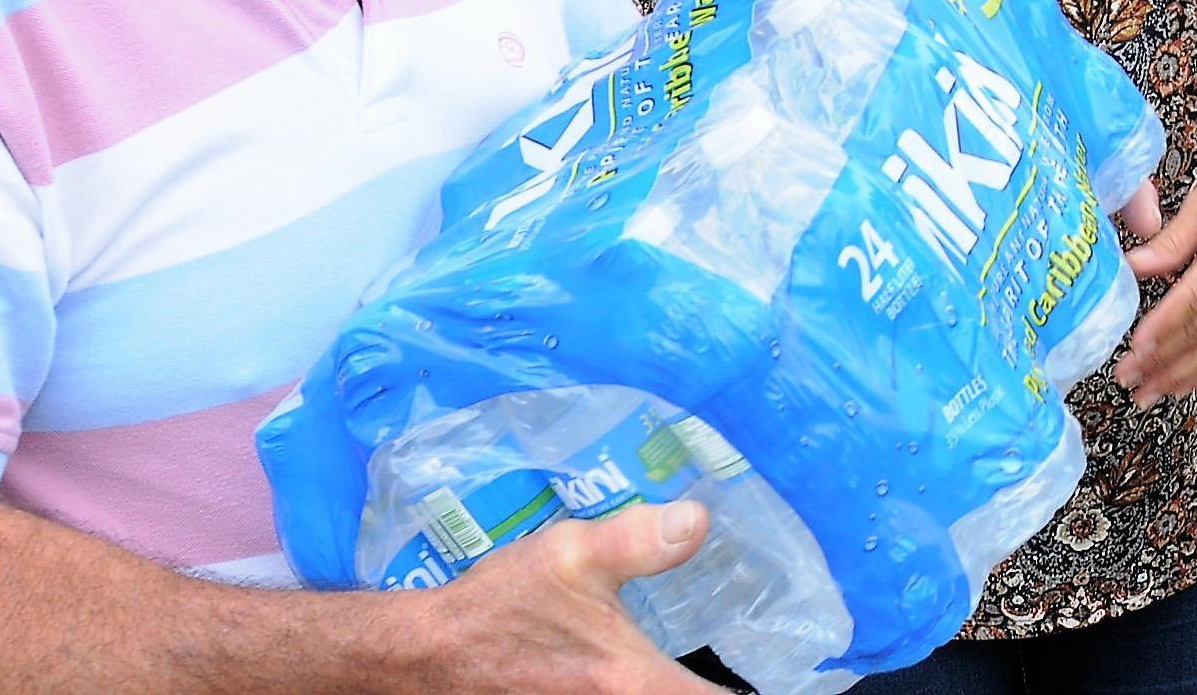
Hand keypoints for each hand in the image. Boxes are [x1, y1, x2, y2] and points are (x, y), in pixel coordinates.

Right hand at [422, 499, 717, 693]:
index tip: (769, 662)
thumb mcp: (570, 555)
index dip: (744, 690)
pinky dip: (648, 691)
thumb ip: (639, 539)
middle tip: (730, 660)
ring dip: (677, 689)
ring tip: (694, 666)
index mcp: (630, 682)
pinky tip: (649, 671)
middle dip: (706, 687)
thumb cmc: (501, 605)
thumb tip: (699, 519)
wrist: (427, 655)